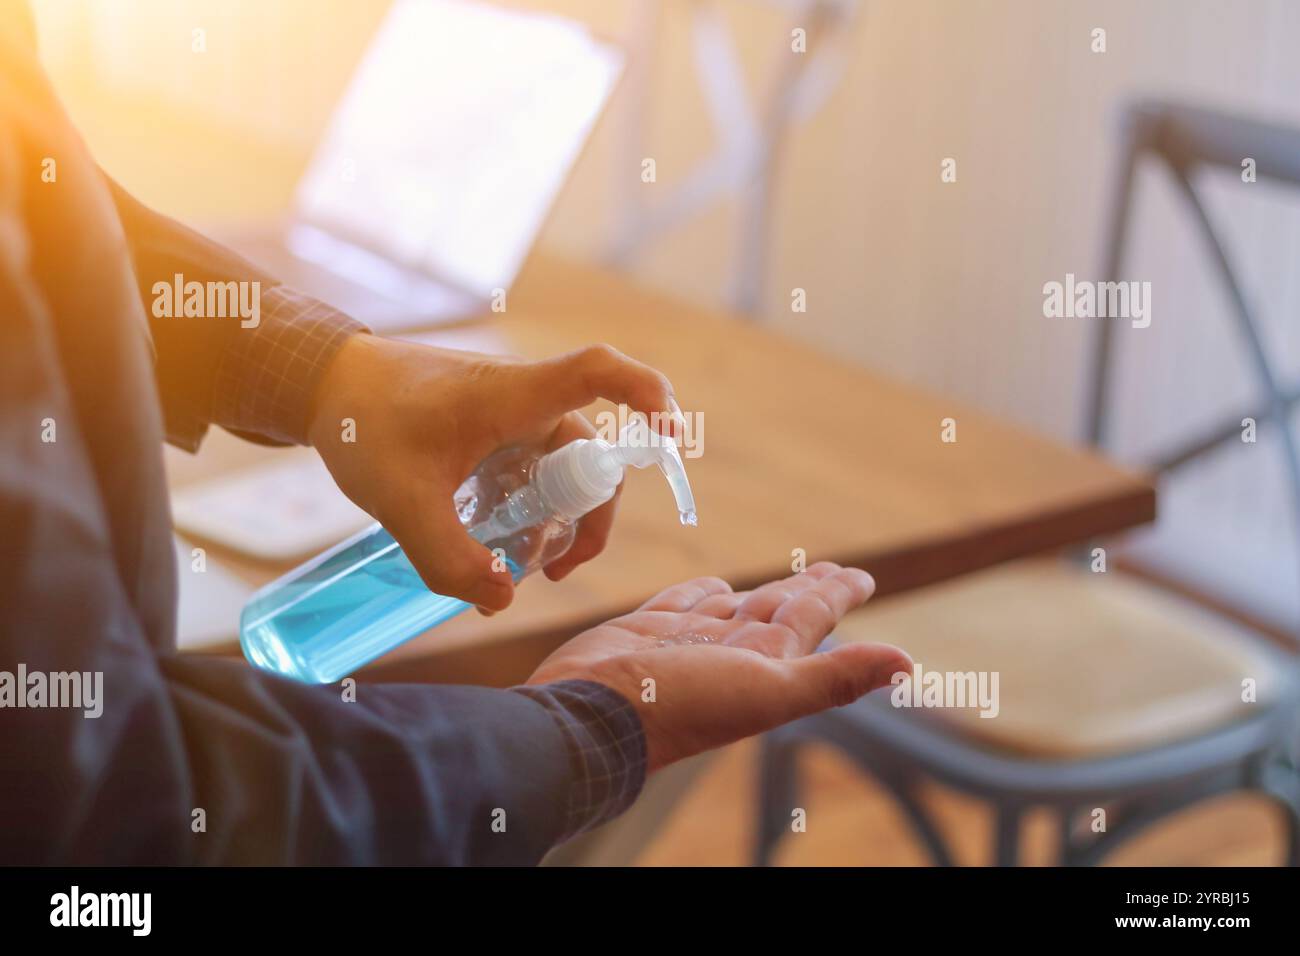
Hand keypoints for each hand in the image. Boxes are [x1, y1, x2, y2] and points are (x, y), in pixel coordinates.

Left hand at [308, 334, 679, 610]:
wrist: (324, 384)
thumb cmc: (363, 424)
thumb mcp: (399, 502)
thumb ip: (449, 559)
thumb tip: (505, 598)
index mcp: (513, 396)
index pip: (597, 373)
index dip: (645, 394)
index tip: (671, 434)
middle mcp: (524, 401)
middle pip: (591, 454)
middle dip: (589, 516)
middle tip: (555, 568)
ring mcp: (511, 416)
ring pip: (563, 469)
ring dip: (558, 518)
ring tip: (524, 566)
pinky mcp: (494, 431)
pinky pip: (534, 469)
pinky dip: (531, 507)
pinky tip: (494, 545)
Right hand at [526, 563, 911, 771]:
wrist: (589, 717)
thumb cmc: (676, 708)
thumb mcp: (766, 691)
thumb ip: (834, 678)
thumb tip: (909, 665)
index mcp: (762, 664)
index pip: (811, 619)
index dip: (838, 595)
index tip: (862, 577)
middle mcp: (728, 652)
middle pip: (778, 610)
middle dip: (809, 590)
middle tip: (837, 568)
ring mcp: (686, 641)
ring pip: (733, 606)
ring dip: (760, 590)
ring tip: (783, 578)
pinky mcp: (644, 630)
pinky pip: (682, 604)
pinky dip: (701, 593)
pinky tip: (713, 588)